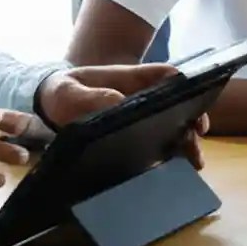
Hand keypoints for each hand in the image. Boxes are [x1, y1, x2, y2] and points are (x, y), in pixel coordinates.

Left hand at [36, 64, 210, 168]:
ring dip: (184, 141)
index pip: (165, 75)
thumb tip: (118, 102)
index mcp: (130, 80)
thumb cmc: (61, 93)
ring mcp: (139, 118)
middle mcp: (141, 97)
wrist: (49, 110)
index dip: (185, 86)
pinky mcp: (133, 138)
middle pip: (176, 103)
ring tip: (194, 162)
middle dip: (192, 119)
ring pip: (171, 126)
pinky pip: (156, 145)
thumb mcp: (69, 92)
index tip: (195, 104)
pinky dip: (168, 156)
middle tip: (197, 138)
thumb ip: (90, 97)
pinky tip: (175, 170)